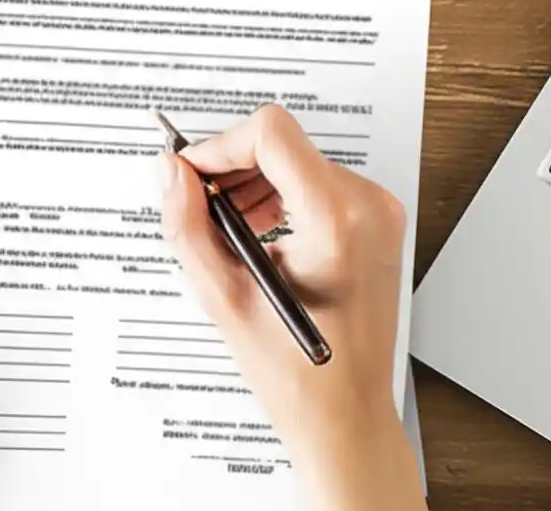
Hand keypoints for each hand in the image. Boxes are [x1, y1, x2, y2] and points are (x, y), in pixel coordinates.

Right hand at [157, 105, 425, 510]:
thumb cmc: (299, 376)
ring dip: (253, 186)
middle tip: (199, 209)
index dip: (219, 147)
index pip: (270, 134)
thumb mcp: (224, 297)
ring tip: (230, 231)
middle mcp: (367, 207)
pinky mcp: (377, 223)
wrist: (346, 416)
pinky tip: (259, 237)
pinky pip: (318, 185)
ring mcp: (378, 214)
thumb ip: (189, 226)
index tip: (190, 173)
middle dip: (231, 171)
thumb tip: (172, 174)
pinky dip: (280, 200)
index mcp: (334, 222)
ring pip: (297, 162)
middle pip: (282, 146)